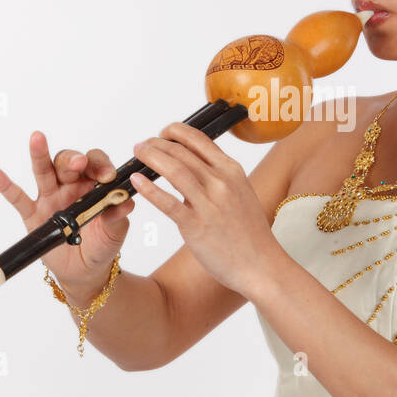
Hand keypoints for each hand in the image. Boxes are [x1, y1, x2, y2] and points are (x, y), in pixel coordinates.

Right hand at [0, 133, 133, 293]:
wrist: (86, 271)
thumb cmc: (102, 245)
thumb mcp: (115, 232)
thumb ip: (118, 216)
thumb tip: (125, 202)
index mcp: (93, 185)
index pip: (95, 165)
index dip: (101, 166)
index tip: (108, 176)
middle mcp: (70, 186)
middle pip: (68, 163)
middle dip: (73, 160)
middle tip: (80, 163)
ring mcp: (50, 197)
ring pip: (44, 171)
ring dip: (40, 154)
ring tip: (37, 138)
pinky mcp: (32, 214)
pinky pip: (17, 198)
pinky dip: (5, 185)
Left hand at [130, 122, 277, 297]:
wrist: (261, 265)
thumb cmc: (250, 234)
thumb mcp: (240, 195)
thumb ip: (218, 179)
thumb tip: (190, 168)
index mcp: (233, 171)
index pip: (200, 140)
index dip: (176, 131)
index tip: (162, 133)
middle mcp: (222, 182)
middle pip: (182, 152)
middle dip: (157, 144)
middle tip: (142, 145)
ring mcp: (209, 204)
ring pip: (174, 169)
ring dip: (151, 157)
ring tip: (137, 154)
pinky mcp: (196, 226)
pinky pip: (167, 202)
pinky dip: (149, 189)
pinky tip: (136, 182)